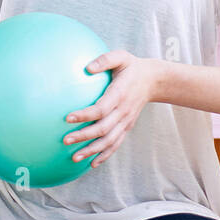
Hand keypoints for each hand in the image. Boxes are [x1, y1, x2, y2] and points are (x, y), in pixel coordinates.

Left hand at [62, 50, 158, 167]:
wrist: (154, 80)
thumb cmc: (132, 67)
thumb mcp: (121, 57)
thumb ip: (104, 60)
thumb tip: (87, 68)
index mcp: (119, 94)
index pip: (101, 109)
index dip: (85, 115)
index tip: (68, 117)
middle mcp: (123, 111)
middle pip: (103, 129)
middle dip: (83, 136)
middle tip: (65, 140)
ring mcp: (126, 121)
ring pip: (109, 140)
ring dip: (92, 150)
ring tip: (75, 157)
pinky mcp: (127, 126)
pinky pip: (116, 143)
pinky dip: (105, 155)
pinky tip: (92, 163)